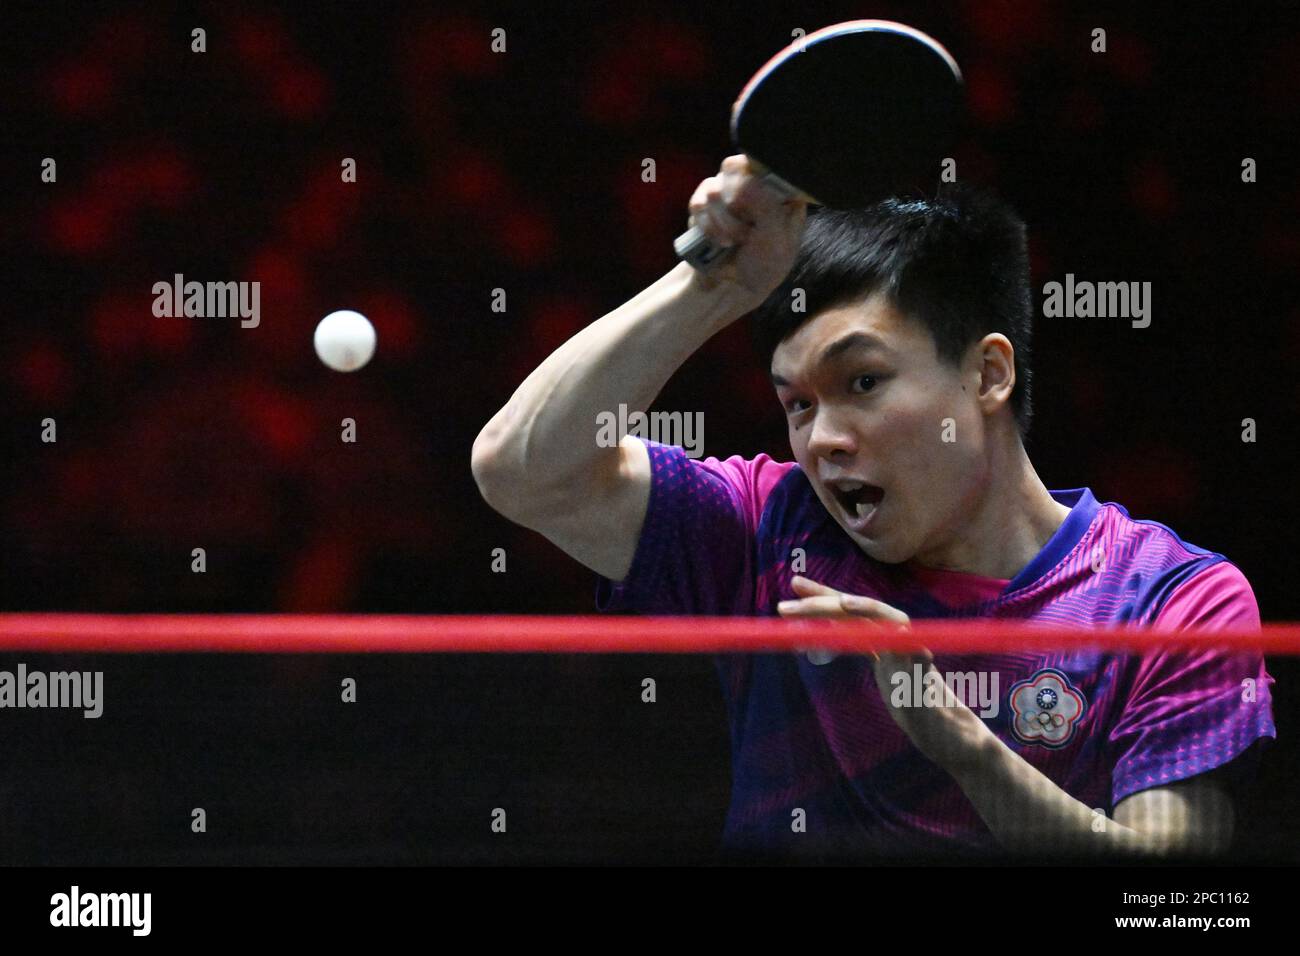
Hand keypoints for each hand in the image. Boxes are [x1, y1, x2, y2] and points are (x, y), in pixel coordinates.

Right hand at [685, 154, 806, 302]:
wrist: (732, 289)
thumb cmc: (764, 267)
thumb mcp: (777, 240)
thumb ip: (767, 206)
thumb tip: (744, 183)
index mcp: (780, 191)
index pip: (766, 162)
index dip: (756, 180)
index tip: (758, 207)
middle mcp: (753, 187)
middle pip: (734, 166)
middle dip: (735, 201)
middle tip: (745, 227)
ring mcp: (727, 195)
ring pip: (714, 187)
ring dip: (722, 220)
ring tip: (733, 242)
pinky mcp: (705, 207)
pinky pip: (698, 202)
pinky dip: (707, 225)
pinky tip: (718, 242)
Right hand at [778, 575, 984, 770]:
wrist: (954, 738)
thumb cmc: (944, 731)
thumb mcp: (930, 713)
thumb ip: (921, 686)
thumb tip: (918, 652)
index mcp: (912, 647)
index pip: (885, 618)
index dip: (864, 610)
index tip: (842, 605)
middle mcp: (900, 639)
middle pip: (860, 611)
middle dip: (825, 604)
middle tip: (785, 605)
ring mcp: (889, 646)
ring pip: (851, 618)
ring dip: (822, 605)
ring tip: (791, 593)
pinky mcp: (882, 657)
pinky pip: (851, 633)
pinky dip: (828, 626)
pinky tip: (807, 624)